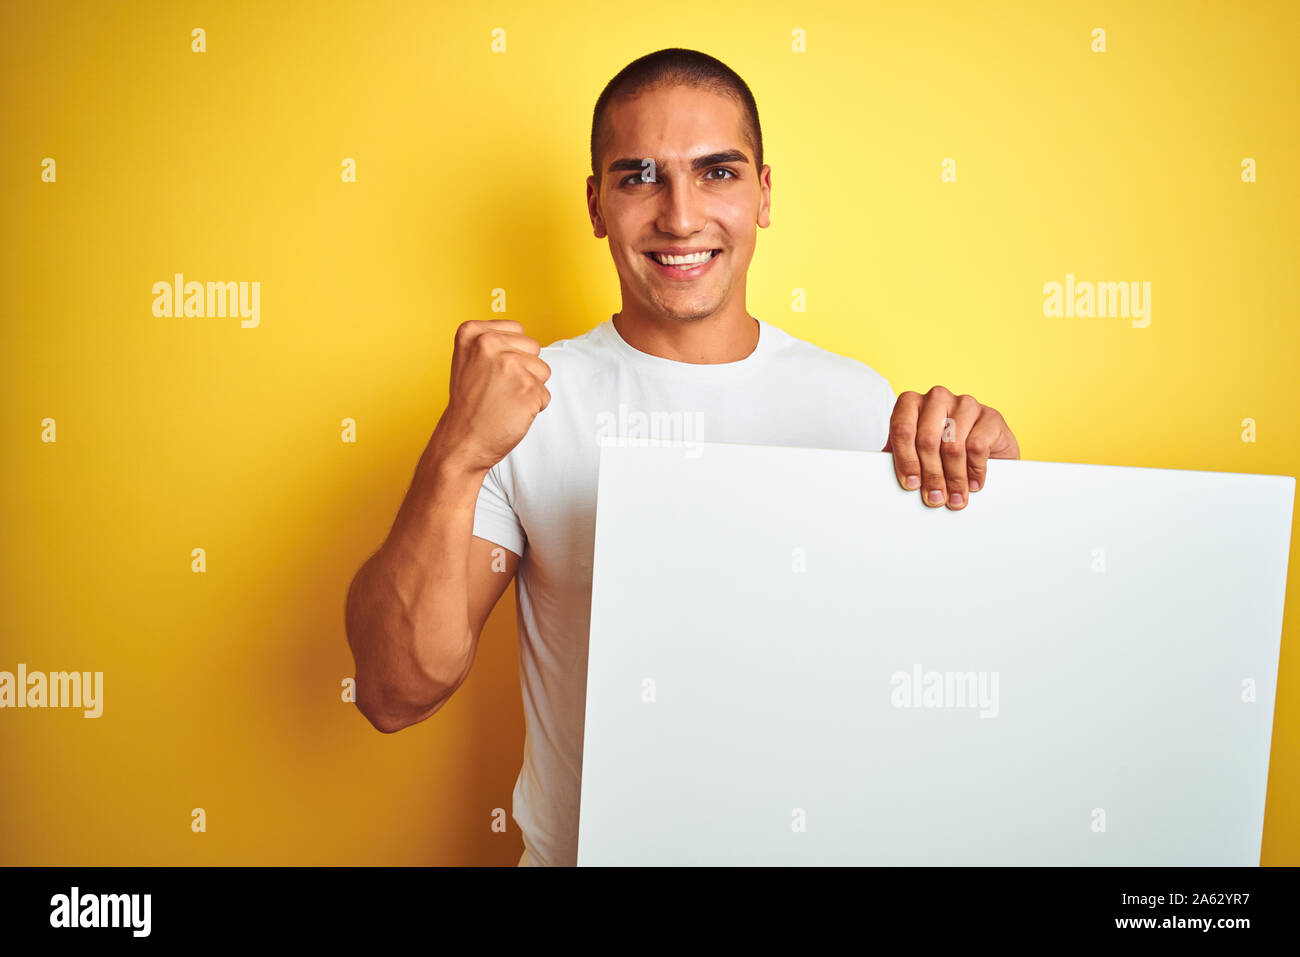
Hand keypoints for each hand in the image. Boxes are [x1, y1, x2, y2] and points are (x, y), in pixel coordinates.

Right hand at [431, 320, 551, 473]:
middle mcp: (490, 343)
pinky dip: (533, 408)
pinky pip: (545, 395)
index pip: (517, 330)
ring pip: (543, 371)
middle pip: (534, 348)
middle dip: (523, 370)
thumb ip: (492, 342)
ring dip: (529, 388)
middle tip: (497, 389)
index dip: (511, 353)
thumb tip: (524, 339)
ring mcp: (510, 365)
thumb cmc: (468, 406)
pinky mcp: (527, 389)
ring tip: (503, 400)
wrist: (461, 442)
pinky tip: (510, 412)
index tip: (490, 372)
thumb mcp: (467, 360)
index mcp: (473, 332)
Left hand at [882, 386, 1019, 509]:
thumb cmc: (942, 452)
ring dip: (953, 478)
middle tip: (934, 498)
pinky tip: (973, 484)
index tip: (910, 484)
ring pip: (953, 445)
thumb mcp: (916, 454)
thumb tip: (881, 478)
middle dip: (930, 475)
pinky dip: (974, 470)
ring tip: (955, 498)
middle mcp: (937, 398)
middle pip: (927, 440)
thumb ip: (899, 460)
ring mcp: (966, 404)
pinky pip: (977, 446)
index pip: (902, 429)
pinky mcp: (991, 416)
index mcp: (912, 403)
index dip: (905, 460)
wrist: (987, 449)